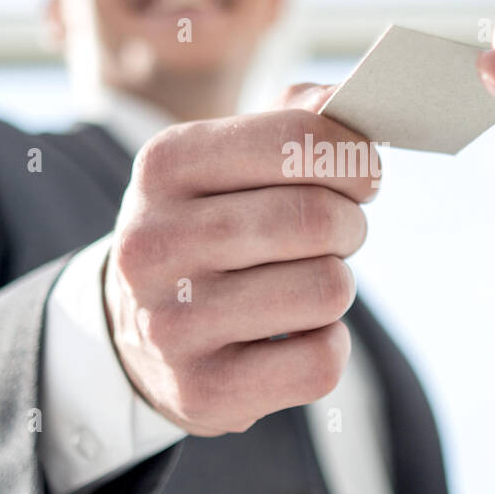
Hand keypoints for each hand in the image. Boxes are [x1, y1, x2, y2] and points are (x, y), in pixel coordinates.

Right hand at [102, 84, 376, 434]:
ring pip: (326, 291)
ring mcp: (173, 324)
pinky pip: (320, 362)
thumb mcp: (225, 164)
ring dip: (337, 286)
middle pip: (316, 220)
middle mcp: (155, 243)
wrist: (132, 331)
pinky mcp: (202, 390)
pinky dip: (327, 346)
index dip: (354, 156)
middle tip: (342, 232)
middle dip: (351, 224)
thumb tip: (351, 102)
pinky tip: (293, 336)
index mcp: (165, 167)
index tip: (363, 174)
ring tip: (305, 284)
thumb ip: (294, 122)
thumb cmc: (206, 228)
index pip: (298, 139)